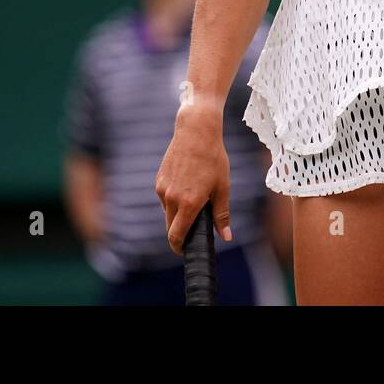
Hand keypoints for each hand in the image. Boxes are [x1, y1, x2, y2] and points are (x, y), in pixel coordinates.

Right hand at [155, 106, 233, 254]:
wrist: (196, 132)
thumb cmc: (213, 159)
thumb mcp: (223, 187)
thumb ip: (222, 214)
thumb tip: (226, 237)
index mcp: (189, 203)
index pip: (176, 236)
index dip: (179, 247)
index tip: (185, 251)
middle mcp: (172, 198)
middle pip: (170, 227)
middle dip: (180, 232)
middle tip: (194, 228)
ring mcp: (163, 189)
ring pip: (168, 211)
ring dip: (178, 213)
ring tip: (195, 197)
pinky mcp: (158, 180)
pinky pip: (165, 197)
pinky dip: (174, 198)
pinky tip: (187, 184)